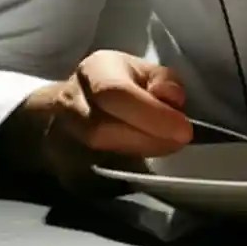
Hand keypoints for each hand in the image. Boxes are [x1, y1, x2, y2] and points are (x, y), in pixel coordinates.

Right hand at [0, 50, 192, 190]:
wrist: (76, 104)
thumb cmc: (120, 84)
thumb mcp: (146, 71)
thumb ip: (164, 82)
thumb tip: (172, 101)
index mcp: (94, 71)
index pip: (115, 93)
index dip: (151, 115)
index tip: (184, 130)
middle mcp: (70, 102)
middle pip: (102, 129)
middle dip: (149, 139)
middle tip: (180, 140)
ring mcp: (62, 135)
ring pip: (97, 154)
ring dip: (141, 154)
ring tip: (165, 147)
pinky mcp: (66, 165)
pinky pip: (96, 174)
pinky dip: (128, 170)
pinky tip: (146, 159)